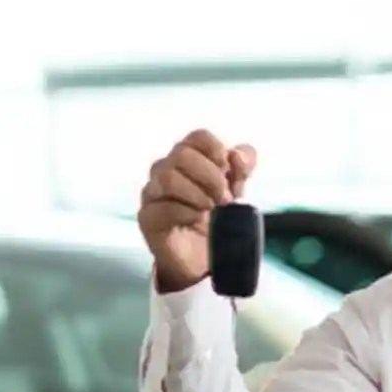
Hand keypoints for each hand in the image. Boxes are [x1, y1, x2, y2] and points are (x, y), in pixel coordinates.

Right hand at [137, 129, 256, 291]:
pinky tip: (197, 220)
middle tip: (224, 198)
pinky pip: (162, 207)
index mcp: (188, 156)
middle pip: (182, 154)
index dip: (216, 149)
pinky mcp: (147, 217)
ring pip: (168, 177)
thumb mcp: (238, 187)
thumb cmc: (217, 214)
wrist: (205, 255)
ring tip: (211, 209)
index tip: (229, 170)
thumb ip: (243, 165)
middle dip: (210, 176)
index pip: (198, 137)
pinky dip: (186, 212)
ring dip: (197, 193)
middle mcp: (166, 169)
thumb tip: (237, 155)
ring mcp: (153, 192)